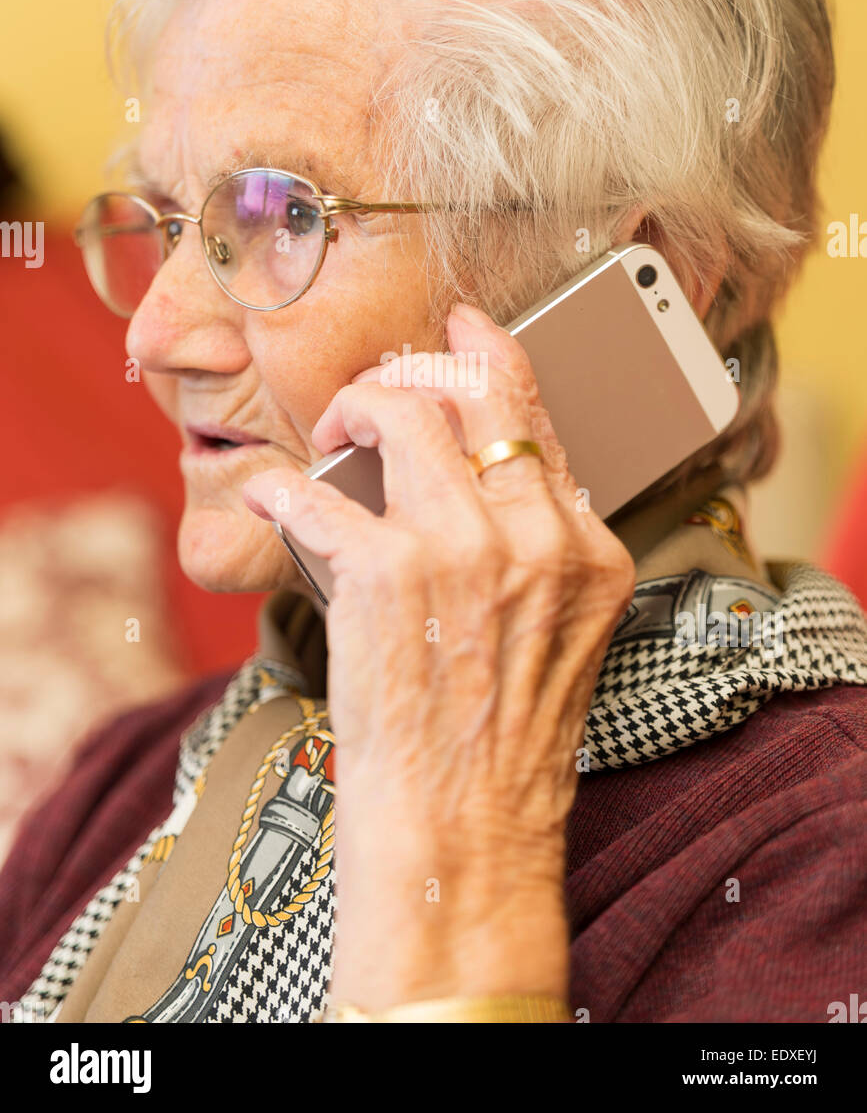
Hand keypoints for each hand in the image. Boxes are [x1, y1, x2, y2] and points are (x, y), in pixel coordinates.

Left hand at [243, 301, 634, 1010]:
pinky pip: (316, 493)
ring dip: (353, 409)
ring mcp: (462, 548)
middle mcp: (536, 537)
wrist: (466, 833)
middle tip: (380, 384)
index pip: (540, 422)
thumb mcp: (556, 636)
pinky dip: (282, 491)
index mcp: (589, 552)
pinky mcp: (385, 571)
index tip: (465, 331)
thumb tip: (467, 471)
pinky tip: (272, 497)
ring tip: (333, 434)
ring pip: (400, 411)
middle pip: (477, 391)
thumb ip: (532, 550)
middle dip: (418, 367)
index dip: (495, 361)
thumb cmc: (500, 745)